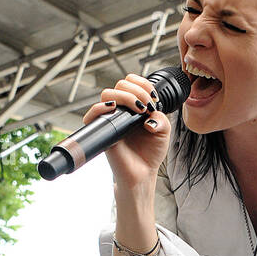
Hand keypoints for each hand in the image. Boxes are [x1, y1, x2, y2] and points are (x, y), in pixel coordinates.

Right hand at [81, 71, 170, 190]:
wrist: (142, 173)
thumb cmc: (150, 153)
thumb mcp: (164, 131)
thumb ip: (162, 119)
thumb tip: (149, 117)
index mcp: (133, 105)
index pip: (132, 82)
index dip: (143, 84)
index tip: (154, 99)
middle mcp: (121, 110)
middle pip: (120, 84)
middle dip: (138, 91)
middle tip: (147, 107)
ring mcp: (110, 119)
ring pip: (108, 94)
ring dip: (126, 96)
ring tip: (139, 111)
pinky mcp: (102, 130)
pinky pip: (92, 114)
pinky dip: (100, 108)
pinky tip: (114, 109)